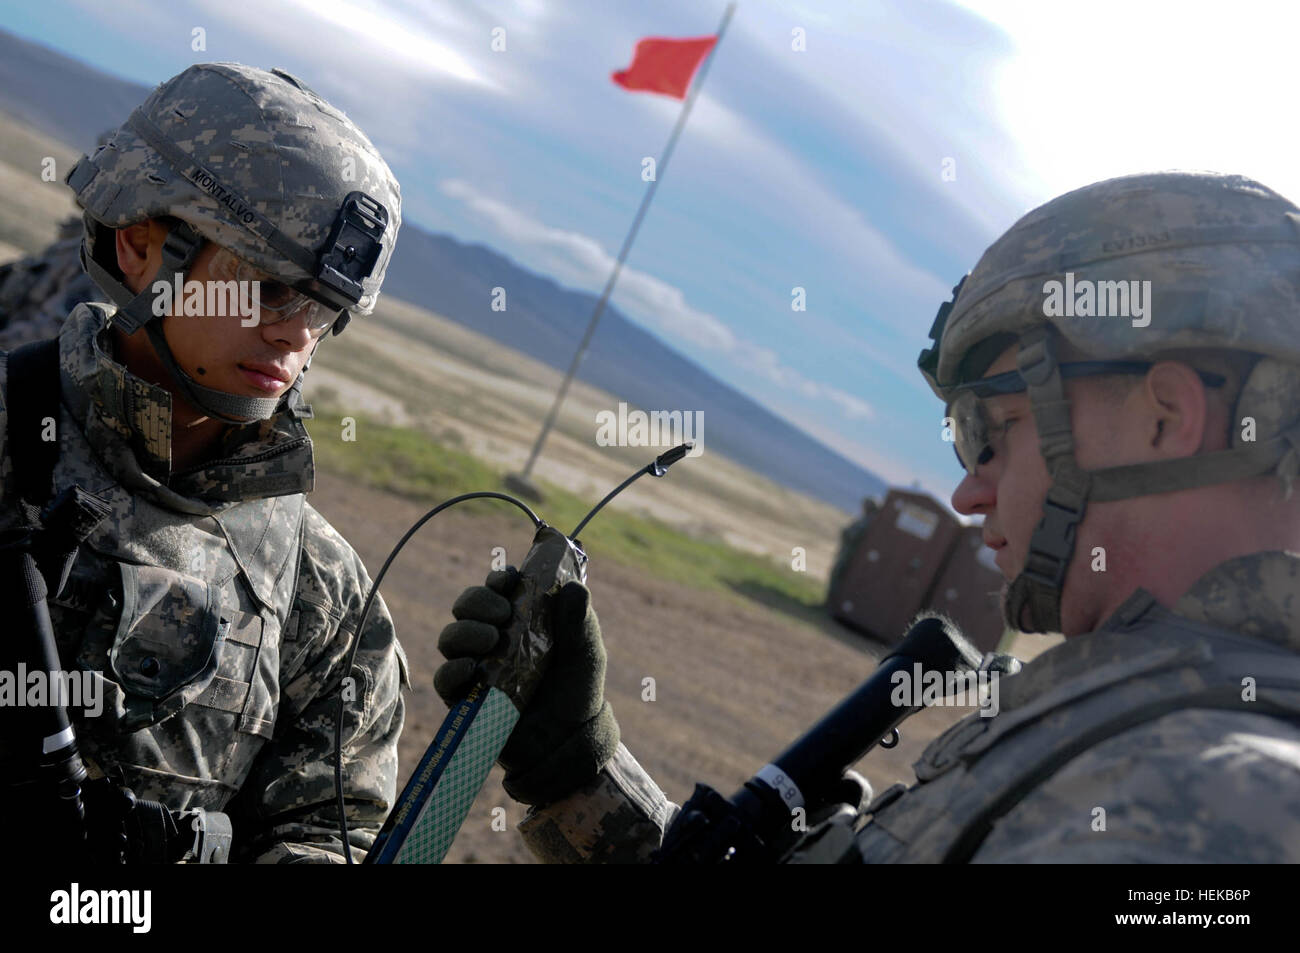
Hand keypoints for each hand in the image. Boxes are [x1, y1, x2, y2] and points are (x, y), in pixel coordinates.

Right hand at [435, 568, 619, 804]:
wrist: (568, 742)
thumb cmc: (577, 692)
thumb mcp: (585, 655)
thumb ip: (580, 623)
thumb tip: (575, 587)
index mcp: (519, 621)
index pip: (497, 590)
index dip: (497, 580)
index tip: (508, 580)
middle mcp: (493, 639)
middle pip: (467, 607)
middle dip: (477, 602)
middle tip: (502, 614)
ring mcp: (477, 668)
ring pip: (451, 638)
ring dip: (465, 631)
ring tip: (490, 640)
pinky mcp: (465, 698)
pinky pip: (445, 679)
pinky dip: (451, 670)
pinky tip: (470, 668)